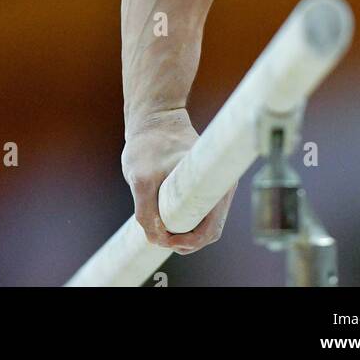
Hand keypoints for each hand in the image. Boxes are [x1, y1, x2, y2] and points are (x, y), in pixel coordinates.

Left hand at [121, 107, 236, 253]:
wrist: (155, 116)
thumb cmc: (147, 143)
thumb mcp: (139, 177)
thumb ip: (146, 211)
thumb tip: (157, 239)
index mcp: (212, 183)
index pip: (210, 228)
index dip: (190, 242)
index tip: (168, 239)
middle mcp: (220, 184)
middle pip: (210, 229)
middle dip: (186, 241)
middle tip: (162, 238)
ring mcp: (214, 183)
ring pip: (206, 221)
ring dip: (186, 231)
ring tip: (163, 230)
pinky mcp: (206, 182)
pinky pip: (201, 210)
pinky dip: (186, 219)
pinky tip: (168, 219)